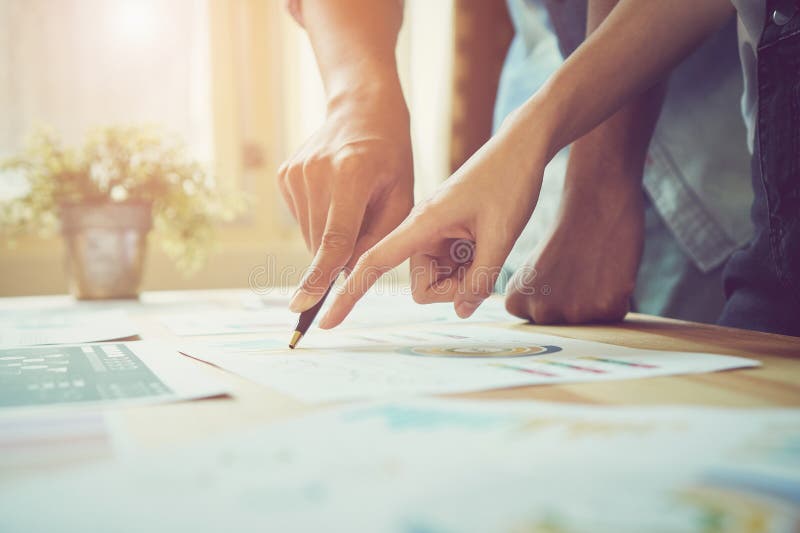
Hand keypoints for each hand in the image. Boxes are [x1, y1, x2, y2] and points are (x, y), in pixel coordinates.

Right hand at [280, 89, 412, 311]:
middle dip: (337, 258)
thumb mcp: (401, 197)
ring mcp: (295, 172)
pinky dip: (320, 220)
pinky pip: (302, 219)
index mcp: (350, 175)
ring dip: (330, 237)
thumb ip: (377, 240)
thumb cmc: (391, 158)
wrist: (363, 109)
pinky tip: (336, 194)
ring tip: (353, 203)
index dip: (319, 277)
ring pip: (309, 235)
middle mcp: (316, 173)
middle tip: (362, 232)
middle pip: (320, 243)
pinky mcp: (284, 175)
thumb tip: (347, 279)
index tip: (303, 306)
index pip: (333, 239)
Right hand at [318, 119, 549, 328]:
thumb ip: (480, 278)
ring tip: (489, 243)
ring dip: (463, 274)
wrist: (519, 147)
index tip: (326, 321)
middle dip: (454, 286)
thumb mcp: (502, 235)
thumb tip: (462, 311)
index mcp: (422, 223)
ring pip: (436, 277)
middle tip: (487, 263)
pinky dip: (466, 263)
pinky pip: (446, 264)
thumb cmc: (509, 181)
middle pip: (422, 284)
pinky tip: (485, 239)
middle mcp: (419, 228)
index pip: (373, 262)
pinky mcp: (442, 231)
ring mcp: (430, 230)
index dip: (349, 293)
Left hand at [504, 179, 643, 323]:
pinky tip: (610, 270)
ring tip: (593, 268)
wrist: (594, 205)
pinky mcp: (605, 309)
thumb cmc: (564, 234)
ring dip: (596, 300)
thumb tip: (542, 321)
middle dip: (573, 302)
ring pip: (591, 320)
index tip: (556, 273)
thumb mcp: (532, 270)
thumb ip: (533, 298)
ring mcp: (573, 313)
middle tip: (577, 269)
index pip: (538, 319)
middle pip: (565, 324)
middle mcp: (541, 313)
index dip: (552, 296)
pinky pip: (615, 313)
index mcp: (516, 303)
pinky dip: (618, 296)